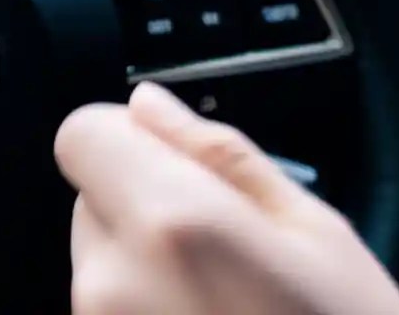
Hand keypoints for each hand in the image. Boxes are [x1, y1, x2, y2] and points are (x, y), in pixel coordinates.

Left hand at [54, 82, 398, 314]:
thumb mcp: (315, 229)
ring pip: (99, 255)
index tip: (178, 157)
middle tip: (232, 240)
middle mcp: (114, 283)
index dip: (132, 136)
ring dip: (148, 258)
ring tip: (230, 294)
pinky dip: (146, 304)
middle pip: (92, 194)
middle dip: (150, 199)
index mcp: (176, 225)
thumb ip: (223, 156)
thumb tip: (154, 104)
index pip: (83, 133)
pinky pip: (108, 306)